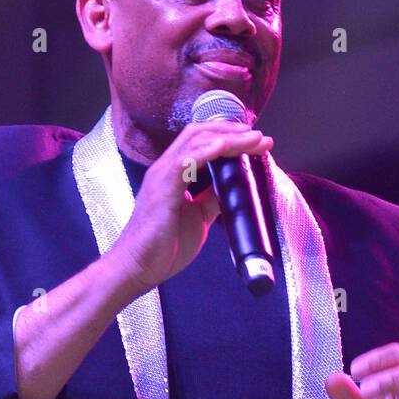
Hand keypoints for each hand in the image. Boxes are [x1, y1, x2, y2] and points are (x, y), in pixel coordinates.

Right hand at [113, 120, 273, 292]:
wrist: (137, 267)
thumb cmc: (161, 246)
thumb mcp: (197, 218)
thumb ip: (210, 200)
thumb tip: (231, 190)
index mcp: (173, 174)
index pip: (201, 142)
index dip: (228, 136)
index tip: (254, 140)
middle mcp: (166, 168)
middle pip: (200, 134)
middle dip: (232, 131)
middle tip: (260, 136)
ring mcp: (162, 177)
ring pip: (196, 142)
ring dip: (228, 138)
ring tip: (254, 139)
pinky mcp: (162, 190)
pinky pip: (185, 162)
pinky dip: (207, 151)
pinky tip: (226, 147)